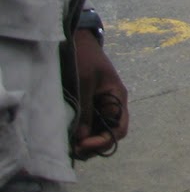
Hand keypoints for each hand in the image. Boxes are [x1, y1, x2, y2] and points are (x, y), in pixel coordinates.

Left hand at [71, 32, 128, 158]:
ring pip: (99, 131)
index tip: (82, 144)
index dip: (103, 141)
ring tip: (70, 146)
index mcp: (117, 98)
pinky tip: (69, 136)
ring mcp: (101, 105)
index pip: (119, 129)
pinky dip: (81, 133)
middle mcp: (112, 104)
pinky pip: (89, 124)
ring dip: (87, 141)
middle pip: (109, 133)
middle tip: (73, 150)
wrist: (78, 41)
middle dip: (94, 145)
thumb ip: (86, 109)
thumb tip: (81, 138)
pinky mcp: (89, 104)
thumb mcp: (85, 82)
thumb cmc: (85, 59)